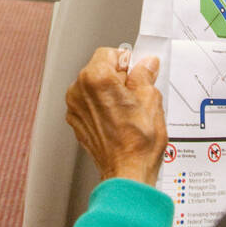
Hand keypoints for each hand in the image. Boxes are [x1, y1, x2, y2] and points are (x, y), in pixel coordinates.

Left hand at [66, 48, 168, 183]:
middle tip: (135, 91)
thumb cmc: (137, 144)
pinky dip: (101, 107)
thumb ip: (145, 76)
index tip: (135, 70)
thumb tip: (146, 65)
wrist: (126, 173)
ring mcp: (75, 108)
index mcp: (96, 79)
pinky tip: (118, 119)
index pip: (109, 53)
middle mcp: (79, 91)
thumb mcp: (150, 100)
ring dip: (108, 92)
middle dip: (117, 76)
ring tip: (128, 109)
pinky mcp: (75, 122)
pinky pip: (88, 104)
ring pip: (93, 87)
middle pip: (99, 69)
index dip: (126, 60)